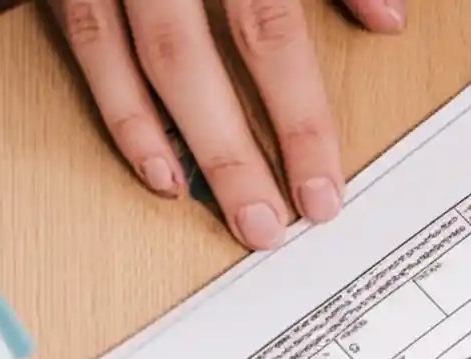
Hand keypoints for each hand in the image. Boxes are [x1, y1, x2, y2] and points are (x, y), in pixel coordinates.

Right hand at [50, 0, 407, 249]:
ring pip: (133, 57)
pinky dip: (117, 107)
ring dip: (172, 143)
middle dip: (235, 151)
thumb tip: (388, 19)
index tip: (323, 188)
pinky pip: (82, 40)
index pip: (271, 33)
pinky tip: (153, 163)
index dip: (299, 119)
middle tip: (269, 225)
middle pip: (196, 59)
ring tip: (215, 206)